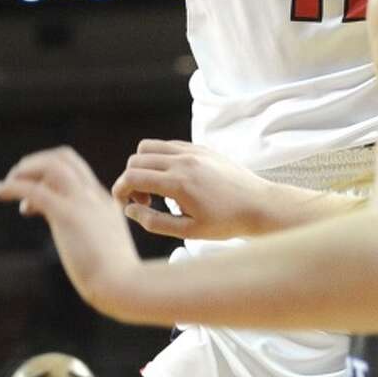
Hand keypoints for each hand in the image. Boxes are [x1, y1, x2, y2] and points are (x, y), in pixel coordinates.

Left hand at [0, 147, 144, 319]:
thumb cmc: (116, 277)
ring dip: (24, 170)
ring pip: (51, 165)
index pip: (76, 169)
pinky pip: (35, 190)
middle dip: (36, 163)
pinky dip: (12, 186)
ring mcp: (82, 202)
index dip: (50, 172)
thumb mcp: (107, 246)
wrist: (124, 286)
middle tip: (17, 180)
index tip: (32, 198)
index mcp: (103, 201)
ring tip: (5, 184)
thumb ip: (94, 236)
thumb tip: (78, 244)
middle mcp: (93, 195)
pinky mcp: (67, 215)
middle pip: (64, 158)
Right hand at [112, 139, 275, 239]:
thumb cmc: (225, 223)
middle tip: (145, 201)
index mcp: (178, 183)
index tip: (123, 205)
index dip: (119, 191)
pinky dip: (160, 159)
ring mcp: (192, 150)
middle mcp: (183, 160)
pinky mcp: (201, 147)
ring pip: (149, 147)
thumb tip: (130, 209)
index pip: (132, 177)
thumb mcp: (188, 231)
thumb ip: (154, 222)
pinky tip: (173, 180)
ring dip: (143, 166)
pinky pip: (168, 145)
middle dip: (130, 180)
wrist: (258, 205)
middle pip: (136, 159)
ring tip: (157, 188)